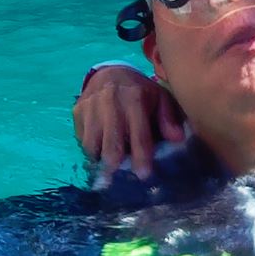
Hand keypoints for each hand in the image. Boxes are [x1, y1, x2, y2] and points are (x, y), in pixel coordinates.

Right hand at [72, 65, 185, 180]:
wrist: (110, 72)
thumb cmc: (140, 91)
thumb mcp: (159, 98)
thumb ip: (168, 119)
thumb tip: (177, 140)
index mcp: (135, 98)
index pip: (139, 133)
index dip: (141, 156)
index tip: (144, 176)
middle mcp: (110, 102)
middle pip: (110, 144)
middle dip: (114, 166)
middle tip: (118, 183)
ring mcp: (90, 107)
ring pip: (91, 145)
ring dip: (101, 161)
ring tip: (109, 171)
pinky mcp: (77, 112)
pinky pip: (82, 140)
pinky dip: (91, 151)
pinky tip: (100, 154)